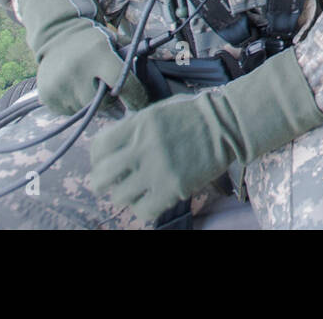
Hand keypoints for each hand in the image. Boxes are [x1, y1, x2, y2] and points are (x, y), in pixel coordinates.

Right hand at [19, 0, 147, 116]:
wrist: (58, 35)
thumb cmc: (94, 42)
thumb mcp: (115, 43)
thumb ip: (130, 62)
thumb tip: (147, 91)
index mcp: (98, 54)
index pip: (122, 83)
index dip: (134, 97)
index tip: (140, 105)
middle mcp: (77, 70)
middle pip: (104, 103)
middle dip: (113, 104)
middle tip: (116, 101)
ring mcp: (60, 84)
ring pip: (86, 111)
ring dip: (94, 106)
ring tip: (91, 89)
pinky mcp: (48, 96)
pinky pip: (70, 112)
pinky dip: (77, 106)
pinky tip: (76, 90)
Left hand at [89, 48, 322, 221]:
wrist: (225, 125)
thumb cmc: (191, 115)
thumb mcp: (156, 111)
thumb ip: (131, 127)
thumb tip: (109, 145)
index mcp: (137, 125)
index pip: (98, 147)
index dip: (97, 158)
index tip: (103, 161)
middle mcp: (143, 148)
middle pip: (102, 176)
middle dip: (101, 182)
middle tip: (109, 182)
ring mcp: (158, 170)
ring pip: (119, 196)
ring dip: (124, 195)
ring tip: (134, 190)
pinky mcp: (173, 188)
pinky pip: (143, 210)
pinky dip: (142, 208)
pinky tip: (149, 199)